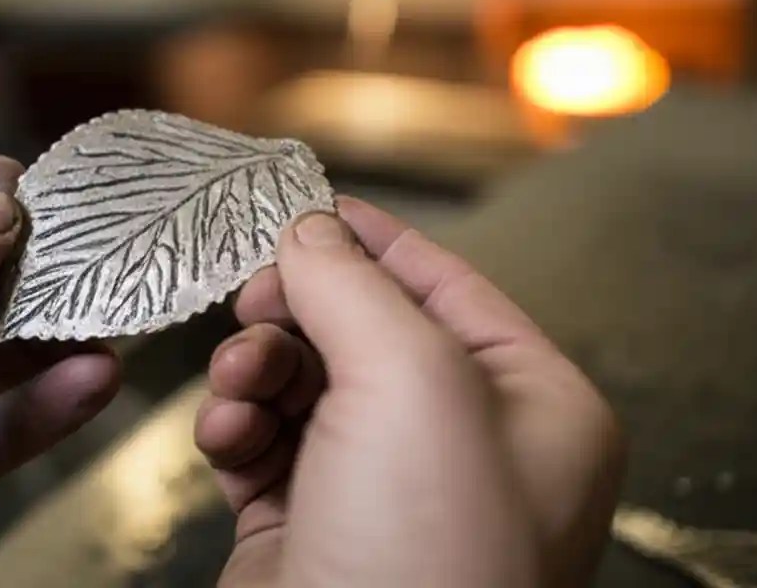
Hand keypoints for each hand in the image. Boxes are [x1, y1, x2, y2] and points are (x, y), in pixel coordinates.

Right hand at [195, 198, 623, 587]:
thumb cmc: (425, 562)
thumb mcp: (409, 382)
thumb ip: (353, 285)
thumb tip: (306, 232)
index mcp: (530, 410)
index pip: (446, 287)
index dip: (371, 239)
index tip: (303, 205)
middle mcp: (460, 449)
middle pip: (360, 330)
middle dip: (296, 311)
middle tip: (254, 300)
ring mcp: (379, 490)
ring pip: (298, 381)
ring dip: (255, 369)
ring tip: (238, 385)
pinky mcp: (305, 524)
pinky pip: (260, 441)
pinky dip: (234, 427)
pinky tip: (226, 438)